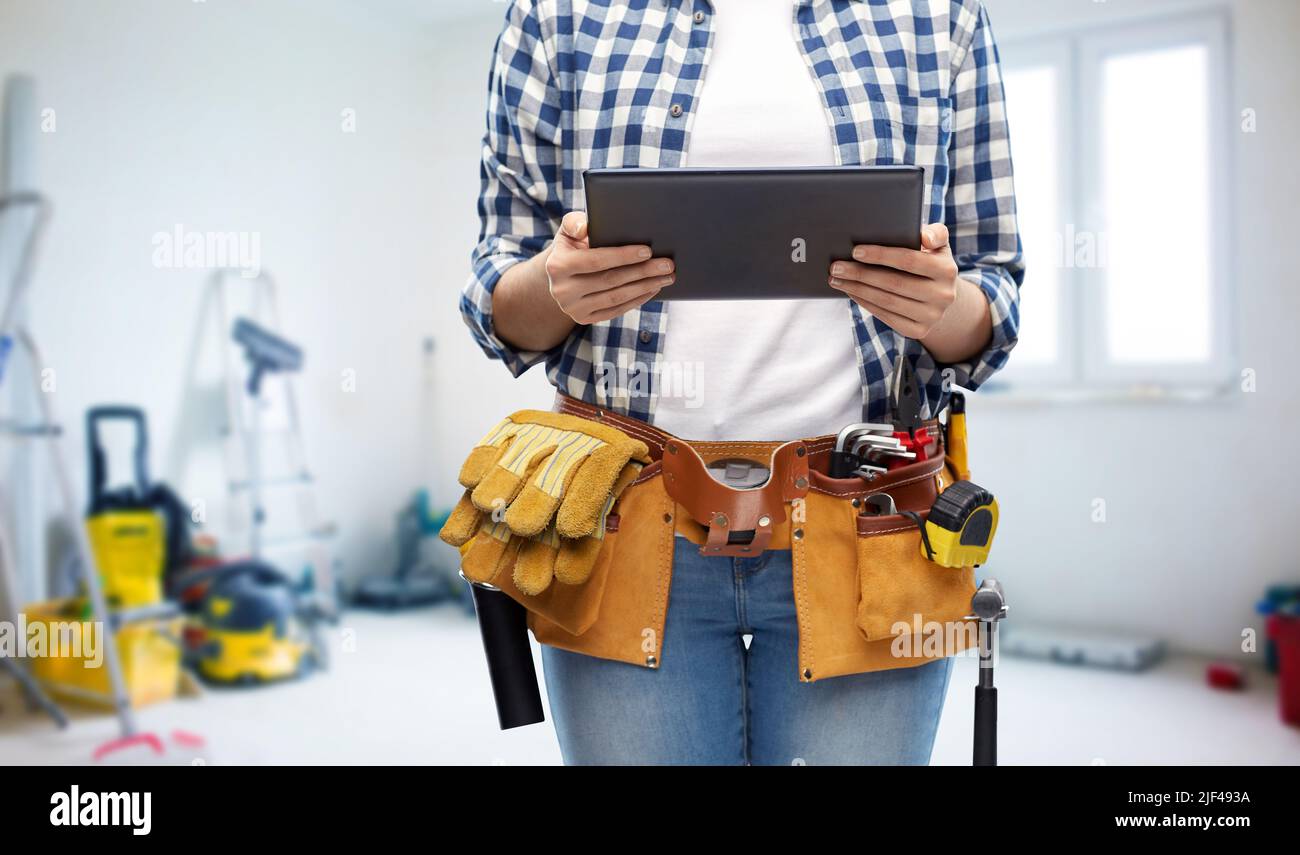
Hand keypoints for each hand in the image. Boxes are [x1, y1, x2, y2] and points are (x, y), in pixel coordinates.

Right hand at [545, 212, 674, 323]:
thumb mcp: (569, 230)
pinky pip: (616, 310)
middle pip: (610, 280)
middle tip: (667, 264)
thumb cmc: (572, 245)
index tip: (648, 250)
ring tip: (666, 277)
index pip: (595, 261)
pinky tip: (653, 288)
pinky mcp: (583, 319)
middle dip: (642, 271)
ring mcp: (573, 308)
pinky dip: (637, 299)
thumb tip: (585, 227)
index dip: (623, 256)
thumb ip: (574, 222)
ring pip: (616, 297)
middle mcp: (562, 291)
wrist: (559, 275)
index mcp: (557, 266)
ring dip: (645, 287)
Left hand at [828, 223, 959, 339]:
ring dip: (857, 289)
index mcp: (947, 270)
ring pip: (887, 302)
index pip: (909, 260)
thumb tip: (924, 236)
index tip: (855, 251)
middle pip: (894, 283)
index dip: (880, 255)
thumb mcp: (937, 245)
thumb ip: (935, 234)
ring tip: (836, 279)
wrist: (940, 296)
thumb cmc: (930, 262)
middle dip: (861, 274)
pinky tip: (851, 292)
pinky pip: (886, 316)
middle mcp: (943, 296)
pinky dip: (865, 303)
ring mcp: (932, 316)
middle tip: (836, 267)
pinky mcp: (919, 331)